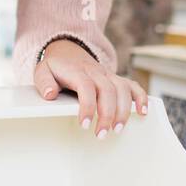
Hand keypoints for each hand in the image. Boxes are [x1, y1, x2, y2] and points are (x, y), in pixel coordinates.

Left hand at [33, 39, 148, 138]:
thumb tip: (50, 94)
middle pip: (107, 91)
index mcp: (77, 71)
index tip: (85, 125)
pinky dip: (141, 98)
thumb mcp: (42, 71)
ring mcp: (108, 75)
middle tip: (101, 134)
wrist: (68, 51)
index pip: (86, 87)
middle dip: (107, 114)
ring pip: (123, 89)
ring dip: (124, 110)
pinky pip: (132, 86)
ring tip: (118, 129)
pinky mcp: (116, 79)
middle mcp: (96, 72)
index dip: (87, 106)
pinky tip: (143, 112)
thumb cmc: (56, 67)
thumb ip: (44, 82)